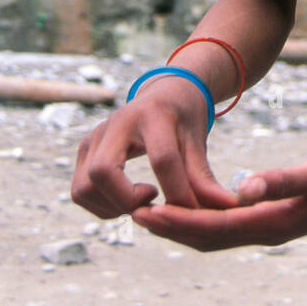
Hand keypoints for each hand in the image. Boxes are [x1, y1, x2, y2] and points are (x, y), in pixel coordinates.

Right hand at [71, 76, 240, 217]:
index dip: (179, 193)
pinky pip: (80, 191)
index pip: (162, 159)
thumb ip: (204, 178)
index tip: (191, 213)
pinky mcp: (84, 149)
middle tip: (154, 202)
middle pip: (104, 172)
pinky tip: (128, 201)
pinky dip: (102, 206)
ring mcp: (95, 135)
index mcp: (154, 114)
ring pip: (84, 187)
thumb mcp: (197, 140)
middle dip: (129, 201)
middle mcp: (117, 121)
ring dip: (112, 207)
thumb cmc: (184, 117)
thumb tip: (226, 211)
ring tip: (143, 202)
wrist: (164, 92)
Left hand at [130, 144, 306, 251]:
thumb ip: (282, 179)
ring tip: (153, 212)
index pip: (215, 228)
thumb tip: (244, 188)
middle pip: (208, 238)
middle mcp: (266, 231)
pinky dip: (202, 218)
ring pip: (216, 234)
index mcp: (272, 223)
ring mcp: (269, 227)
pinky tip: (190, 206)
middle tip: (136, 213)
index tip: (149, 212)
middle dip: (172, 228)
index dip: (179, 222)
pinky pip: (228, 225)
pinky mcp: (271, 217)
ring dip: (183, 225)